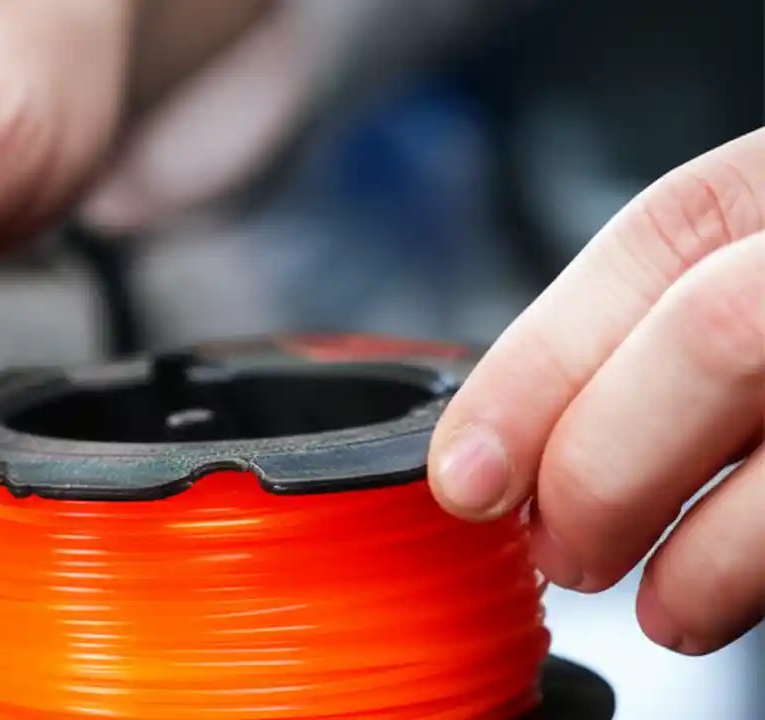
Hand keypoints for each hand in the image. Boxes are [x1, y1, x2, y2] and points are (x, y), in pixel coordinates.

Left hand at [428, 128, 764, 654]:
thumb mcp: (745, 274)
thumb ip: (650, 331)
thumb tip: (504, 444)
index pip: (656, 245)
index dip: (540, 368)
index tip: (467, 475)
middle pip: (714, 336)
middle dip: (601, 464)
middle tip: (555, 544)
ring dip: (691, 554)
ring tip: (642, 599)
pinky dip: (751, 576)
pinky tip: (710, 604)